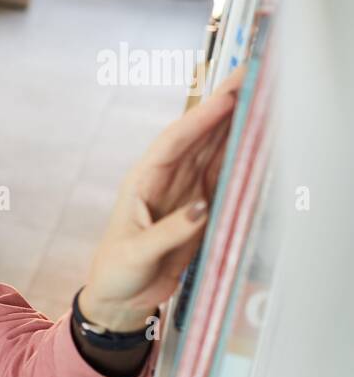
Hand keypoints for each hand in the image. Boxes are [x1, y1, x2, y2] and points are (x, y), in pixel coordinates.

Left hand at [82, 66, 245, 330]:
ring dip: (235, 126)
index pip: (175, 141)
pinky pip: (224, 178)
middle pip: (198, 137)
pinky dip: (241, 159)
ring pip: (214, 151)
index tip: (228, 97)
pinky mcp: (200, 210)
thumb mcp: (135, 253)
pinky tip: (257, 140)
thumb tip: (202, 208)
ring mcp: (185, 193)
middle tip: (251, 78)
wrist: (120, 298)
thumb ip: (169, 232)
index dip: (202, 117)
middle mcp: (165, 180)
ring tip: (260, 97)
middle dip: (224, 107)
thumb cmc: (116, 272)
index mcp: (142, 182)